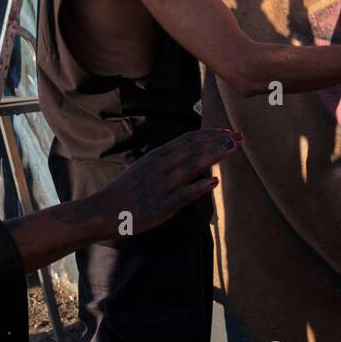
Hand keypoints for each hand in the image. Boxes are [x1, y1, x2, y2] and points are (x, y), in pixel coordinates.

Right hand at [94, 128, 237, 237]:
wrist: (103, 211)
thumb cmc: (125, 191)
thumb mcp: (144, 169)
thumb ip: (165, 162)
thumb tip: (187, 158)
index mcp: (156, 157)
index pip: (187, 140)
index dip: (209, 134)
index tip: (225, 131)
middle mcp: (160, 167)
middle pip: (193, 149)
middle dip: (216, 141)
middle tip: (237, 136)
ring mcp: (162, 186)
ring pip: (191, 167)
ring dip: (213, 156)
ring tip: (231, 149)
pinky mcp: (162, 205)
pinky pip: (183, 195)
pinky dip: (199, 187)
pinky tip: (214, 182)